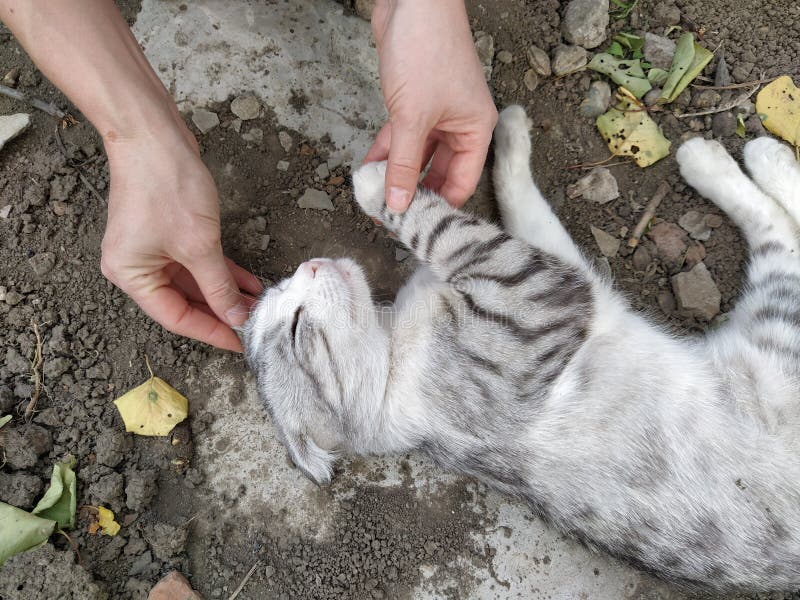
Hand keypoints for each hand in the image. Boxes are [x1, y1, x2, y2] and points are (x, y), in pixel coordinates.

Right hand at [100, 128, 261, 352]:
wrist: (153, 135)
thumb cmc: (166, 186)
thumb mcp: (199, 246)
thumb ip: (218, 286)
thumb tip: (235, 316)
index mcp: (131, 276)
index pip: (176, 317)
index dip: (211, 330)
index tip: (240, 341)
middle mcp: (136, 266)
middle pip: (184, 301)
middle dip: (221, 310)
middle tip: (254, 322)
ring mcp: (151, 247)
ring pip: (193, 281)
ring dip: (225, 290)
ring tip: (258, 303)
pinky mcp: (167, 231)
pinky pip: (196, 261)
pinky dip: (220, 270)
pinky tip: (248, 281)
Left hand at [365, 0, 497, 211]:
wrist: (412, 0)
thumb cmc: (426, 51)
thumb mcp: (412, 118)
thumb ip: (403, 164)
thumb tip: (397, 205)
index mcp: (475, 131)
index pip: (460, 183)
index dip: (437, 207)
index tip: (412, 227)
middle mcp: (460, 126)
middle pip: (437, 173)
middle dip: (411, 192)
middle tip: (385, 215)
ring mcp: (436, 114)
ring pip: (416, 155)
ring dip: (394, 173)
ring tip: (371, 196)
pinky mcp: (414, 102)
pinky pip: (401, 137)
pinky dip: (385, 151)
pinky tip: (366, 168)